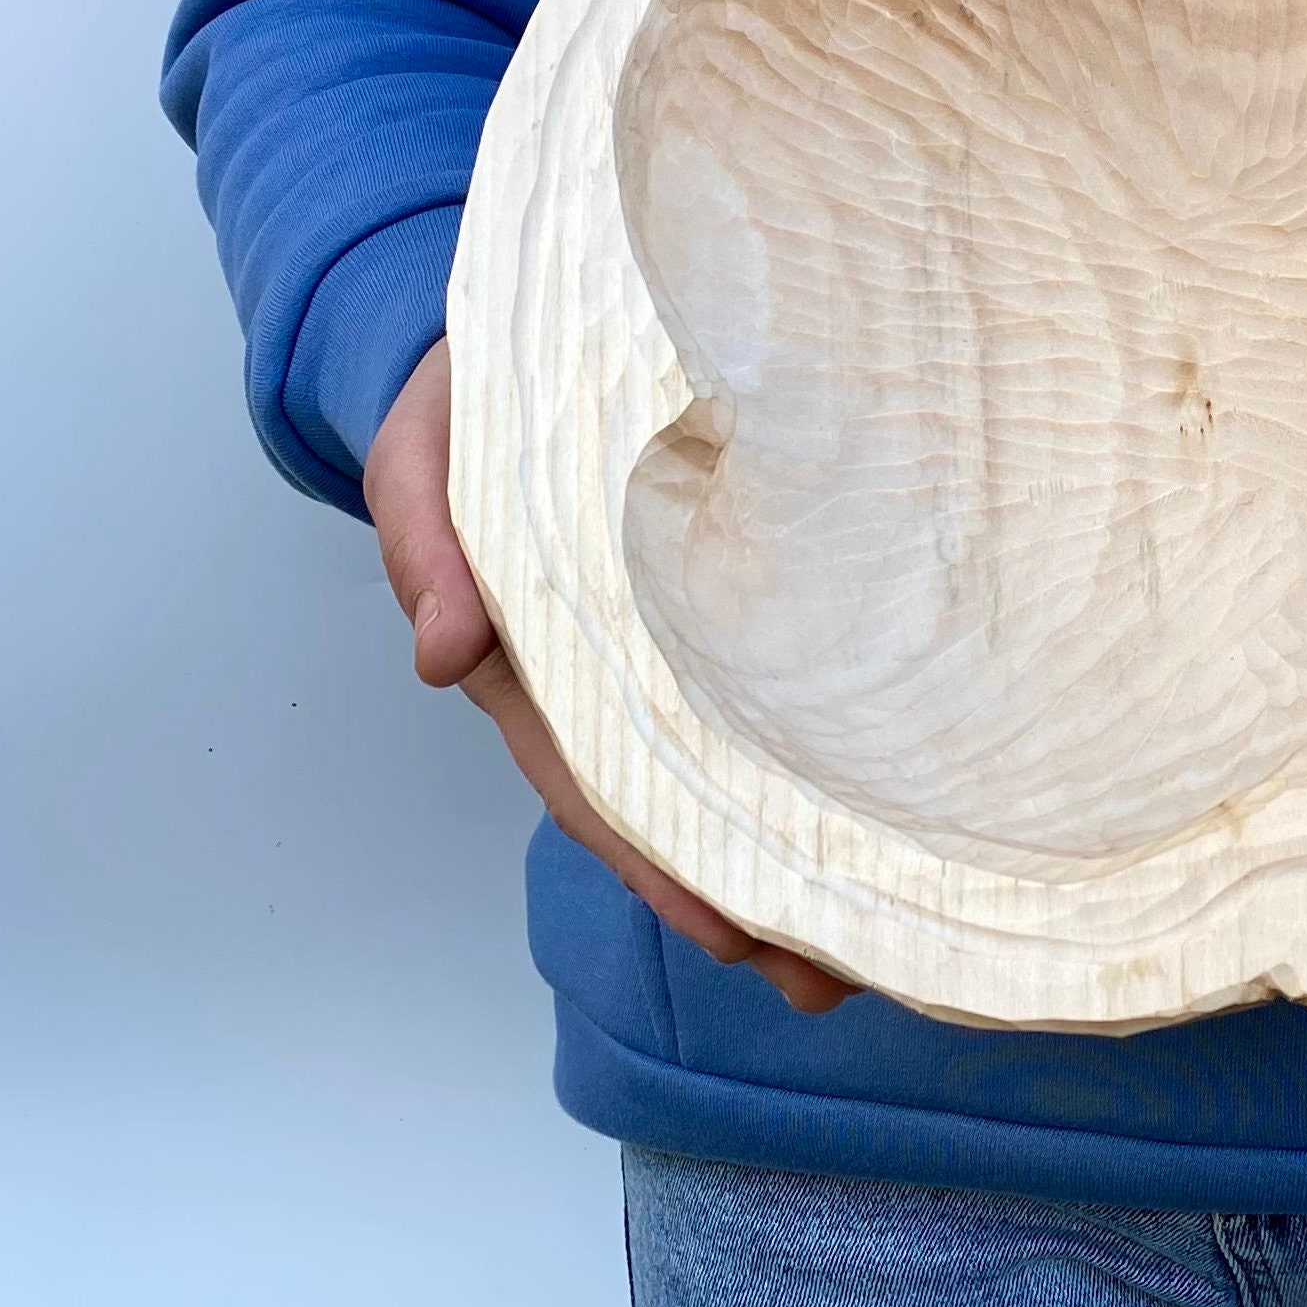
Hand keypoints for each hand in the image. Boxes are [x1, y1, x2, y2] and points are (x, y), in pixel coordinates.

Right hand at [363, 340, 855, 1015]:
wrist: (523, 334)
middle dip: (747, 897)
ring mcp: (665, 651)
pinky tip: (884, 807)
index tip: (730, 927)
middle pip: (678, 810)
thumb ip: (427, 542)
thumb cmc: (466, 405)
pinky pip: (764, 692)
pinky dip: (810, 756)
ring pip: (729, 769)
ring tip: (878, 939)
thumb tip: (444, 655)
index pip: (602, 784)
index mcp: (535, 661)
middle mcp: (607, 679)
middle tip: (831, 973)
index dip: (662, 863)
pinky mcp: (718, 605)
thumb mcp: (422, 456)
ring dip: (791, 852)